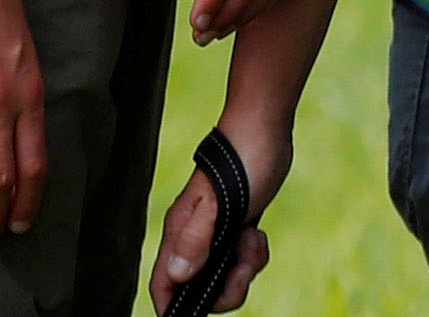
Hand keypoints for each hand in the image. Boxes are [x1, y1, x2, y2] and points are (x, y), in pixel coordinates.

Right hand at [148, 122, 288, 312]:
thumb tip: (178, 275)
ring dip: (244, 269)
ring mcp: (215, 235)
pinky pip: (241, 261)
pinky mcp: (236, 229)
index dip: (173, 306)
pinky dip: (253, 255)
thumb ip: (196, 239)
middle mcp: (194, 239)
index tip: (195, 311)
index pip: (164, 283)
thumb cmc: (240, 161)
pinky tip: (256, 233)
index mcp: (180, 234)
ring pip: (224, 277)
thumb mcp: (220, 204)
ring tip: (252, 239)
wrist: (264, 131)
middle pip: (200, 290)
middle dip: (226, 287)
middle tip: (243, 261)